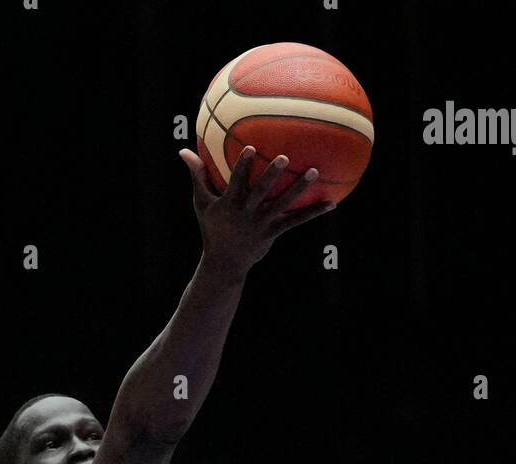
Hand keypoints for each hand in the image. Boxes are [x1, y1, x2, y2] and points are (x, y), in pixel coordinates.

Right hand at [179, 146, 335, 277]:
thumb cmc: (212, 228)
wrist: (225, 263)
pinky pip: (296, 221)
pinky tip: (331, 204)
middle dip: (272, 175)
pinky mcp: (274, 233)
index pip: (236, 182)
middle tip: (285, 157)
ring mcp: (262, 224)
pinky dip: (313, 213)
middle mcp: (247, 214)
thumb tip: (183, 151)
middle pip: (261, 192)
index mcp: (230, 205)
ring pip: (282, 205)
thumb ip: (197, 176)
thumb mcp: (202, 203)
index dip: (243, 167)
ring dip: (298, 189)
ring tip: (315, 171)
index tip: (251, 148)